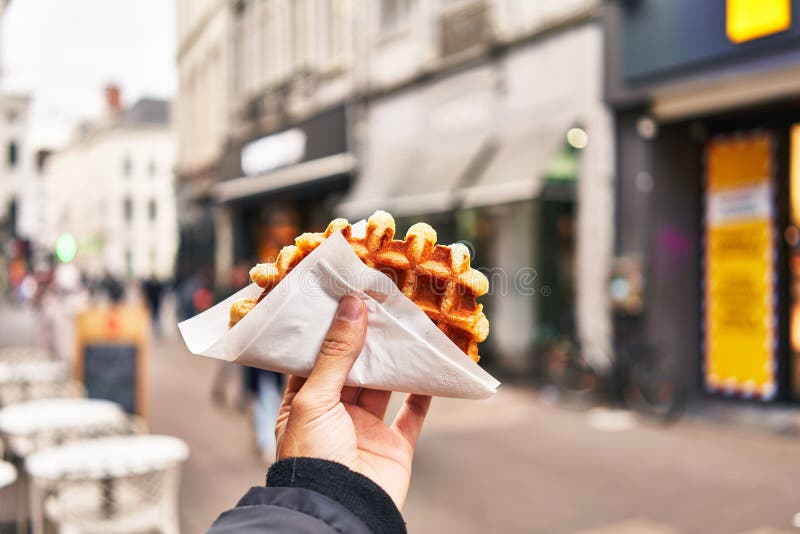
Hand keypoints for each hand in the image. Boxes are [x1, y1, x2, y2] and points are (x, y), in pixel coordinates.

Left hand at [275, 295, 431, 509]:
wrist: (341, 510)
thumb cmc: (313, 458)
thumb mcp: (315, 399)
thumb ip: (336, 354)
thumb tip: (352, 306)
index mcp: (304, 403)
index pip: (316, 358)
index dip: (331, 329)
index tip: (346, 297)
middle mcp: (334, 414)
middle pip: (354, 368)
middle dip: (368, 339)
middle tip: (383, 304)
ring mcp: (365, 429)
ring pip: (384, 386)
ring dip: (397, 360)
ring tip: (409, 326)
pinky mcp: (394, 446)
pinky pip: (413, 414)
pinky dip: (425, 392)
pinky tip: (434, 366)